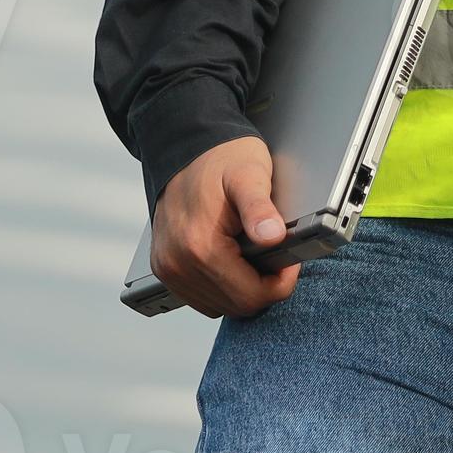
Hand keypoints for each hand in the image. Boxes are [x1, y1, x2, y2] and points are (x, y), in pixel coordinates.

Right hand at [150, 135, 300, 318]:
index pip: (251, 297)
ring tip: (253, 254)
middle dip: (263, 286)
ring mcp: (167, 269)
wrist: (184, 146)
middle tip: (275, 255)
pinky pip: (201, 297)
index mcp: (199, 247)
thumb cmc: (221, 158)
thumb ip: (260, 208)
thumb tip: (272, 237)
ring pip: (219, 306)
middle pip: (237, 306)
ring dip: (243, 288)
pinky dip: (222, 287)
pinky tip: (233, 260)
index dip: (281, 282)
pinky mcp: (163, 268)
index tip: (289, 259)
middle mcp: (177, 264)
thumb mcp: (250, 174)